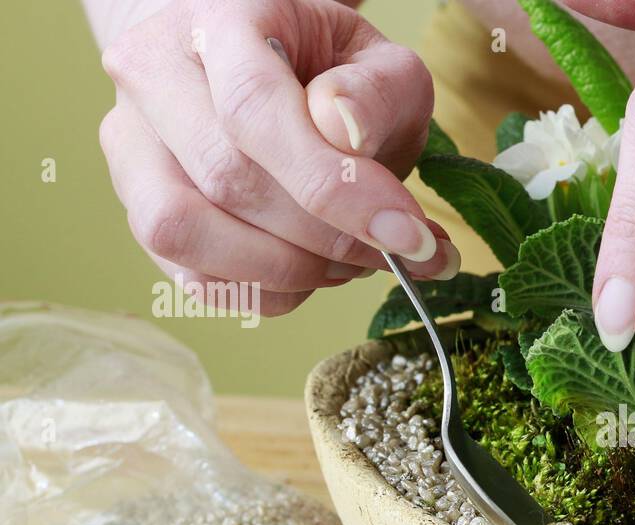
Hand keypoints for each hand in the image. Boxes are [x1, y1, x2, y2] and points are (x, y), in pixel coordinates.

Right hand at [97, 0, 456, 315]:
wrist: (261, 70)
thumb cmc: (327, 70)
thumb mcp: (377, 62)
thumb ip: (376, 94)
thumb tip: (347, 136)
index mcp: (215, 20)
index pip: (254, 111)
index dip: (335, 187)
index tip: (406, 234)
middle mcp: (152, 77)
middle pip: (226, 180)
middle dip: (326, 236)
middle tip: (396, 250)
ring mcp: (132, 147)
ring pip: (188, 235)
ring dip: (288, 270)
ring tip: (353, 260)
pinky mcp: (139, 211)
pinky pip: (193, 277)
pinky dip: (269, 292)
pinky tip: (316, 271)